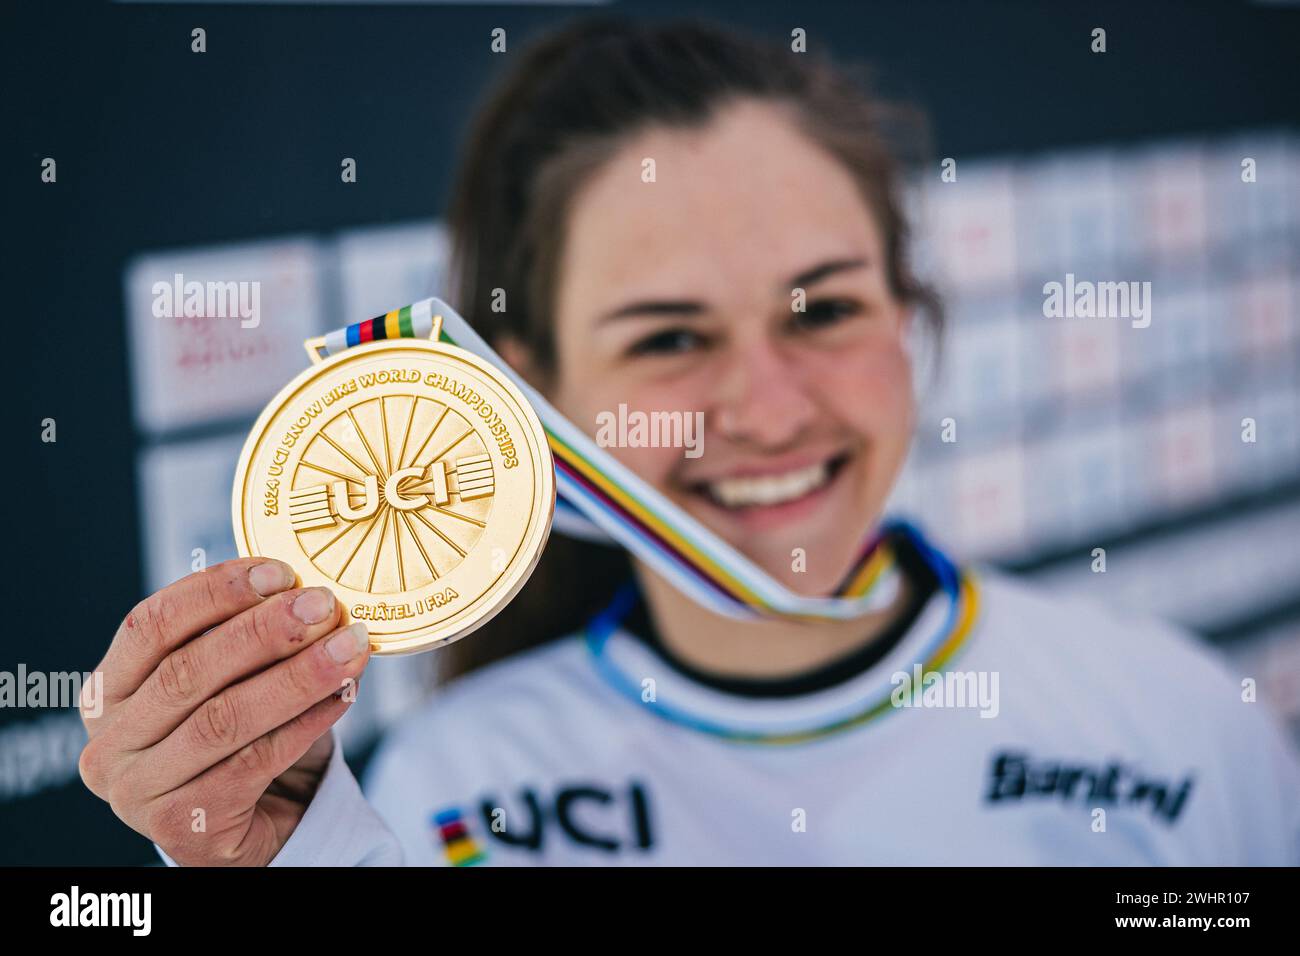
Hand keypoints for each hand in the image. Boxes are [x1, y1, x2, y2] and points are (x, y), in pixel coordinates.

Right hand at [79, 558, 370, 865]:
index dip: (216, 592)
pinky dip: (306, 722)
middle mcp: (110, 741)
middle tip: (322, 606)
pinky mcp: (182, 826)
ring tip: (348, 647)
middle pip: (188, 671)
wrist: (247, 827)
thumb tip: (310, 596)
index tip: (280, 571)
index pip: (150, 625)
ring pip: (224, 719)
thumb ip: (249, 640)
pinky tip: (342, 695)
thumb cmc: (237, 740)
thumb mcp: (228, 683)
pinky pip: (255, 762)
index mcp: (109, 689)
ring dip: (296, 676)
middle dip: (263, 632)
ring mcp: (138, 790)